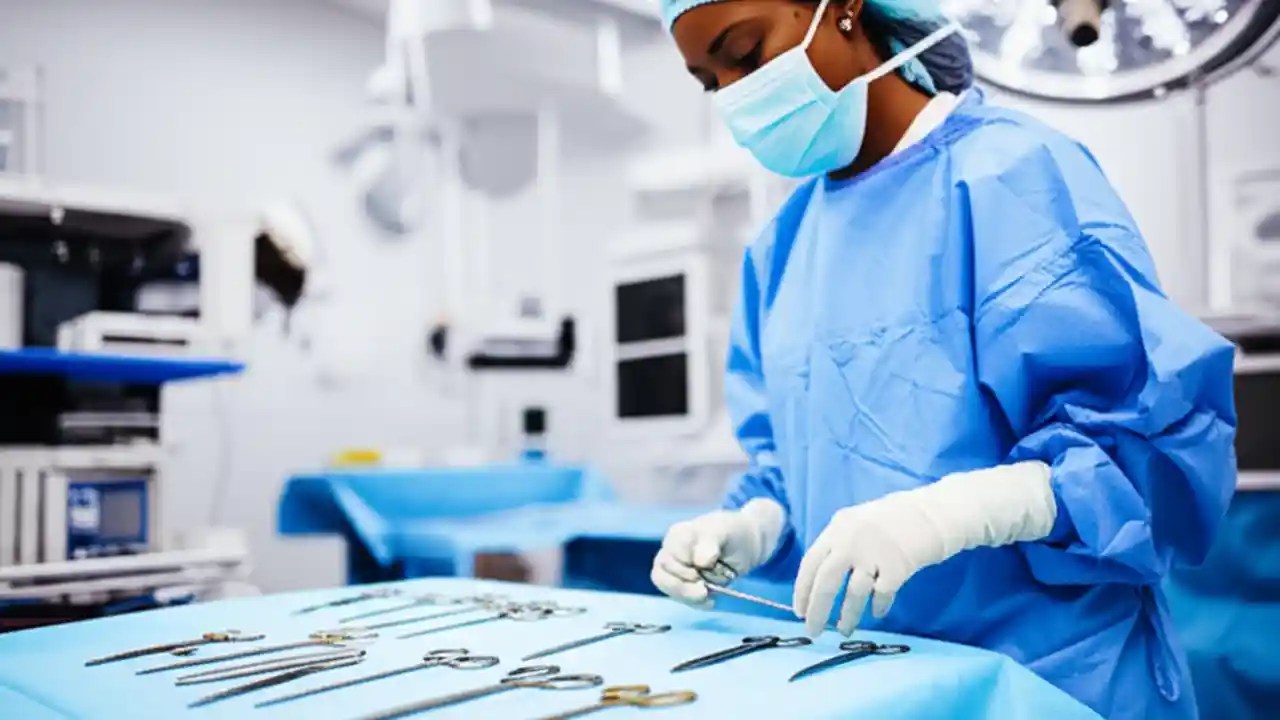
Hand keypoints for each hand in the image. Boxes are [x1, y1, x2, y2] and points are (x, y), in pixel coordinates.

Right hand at [651, 498, 784, 607]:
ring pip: (667, 588)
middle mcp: (671, 552)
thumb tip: (700, 562)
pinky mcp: (684, 584)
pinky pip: (680, 598)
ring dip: (687, 596)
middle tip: (705, 588)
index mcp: (679, 535)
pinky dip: (695, 603)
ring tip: (707, 596)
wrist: (745, 544)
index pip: (670, 557)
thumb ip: (709, 542)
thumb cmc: (732, 533)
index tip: (708, 566)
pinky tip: (709, 601)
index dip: (686, 567)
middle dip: (685, 586)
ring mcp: (675, 569)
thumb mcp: (723, 531)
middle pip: (662, 575)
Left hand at [794, 461, 1055, 636]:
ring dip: (847, 616)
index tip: (799, 611)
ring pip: (853, 593)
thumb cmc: (895, 519)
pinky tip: (877, 612)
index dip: (802, 590)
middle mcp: (851, 539)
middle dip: (817, 610)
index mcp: (838, 527)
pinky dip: (878, 606)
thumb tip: (818, 581)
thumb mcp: (858, 522)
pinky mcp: (897, 566)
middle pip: (825, 582)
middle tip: (812, 631)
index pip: (810, 563)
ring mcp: (874, 553)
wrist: (934, 513)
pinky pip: (881, 595)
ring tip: (843, 630)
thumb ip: (838, 544)